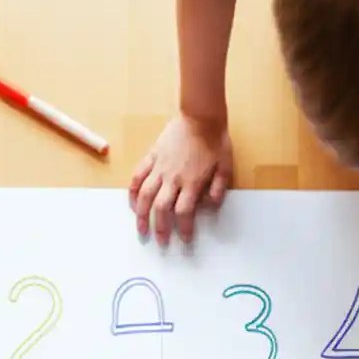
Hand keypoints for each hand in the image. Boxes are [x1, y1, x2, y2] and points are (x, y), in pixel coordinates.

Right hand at [129, 114, 233, 244]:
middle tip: (161, 241)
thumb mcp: (226, 166)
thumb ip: (219, 188)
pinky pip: (138, 176)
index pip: (184, 212)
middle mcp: (173, 177)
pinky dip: (133, 191)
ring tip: (141, 228)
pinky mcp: (152, 156)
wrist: (201, 116)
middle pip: (162, 208)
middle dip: (160, 228)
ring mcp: (160, 166)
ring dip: (141, 215)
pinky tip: (133, 203)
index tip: (184, 239)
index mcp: (192, 182)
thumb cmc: (215, 141)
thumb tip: (211, 205)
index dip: (183, 228)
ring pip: (145, 195)